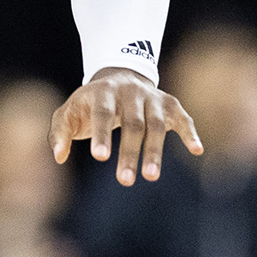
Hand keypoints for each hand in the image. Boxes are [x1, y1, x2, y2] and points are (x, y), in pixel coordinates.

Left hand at [51, 67, 201, 184]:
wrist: (118, 75)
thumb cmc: (89, 104)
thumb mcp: (69, 112)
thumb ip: (60, 132)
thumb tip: (58, 157)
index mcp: (102, 92)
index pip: (103, 114)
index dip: (102, 134)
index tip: (100, 157)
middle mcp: (130, 92)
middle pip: (133, 124)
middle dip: (129, 152)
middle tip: (124, 181)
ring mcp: (152, 97)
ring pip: (157, 125)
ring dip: (154, 151)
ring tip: (150, 177)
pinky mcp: (170, 104)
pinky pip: (183, 118)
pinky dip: (191, 132)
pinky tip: (197, 150)